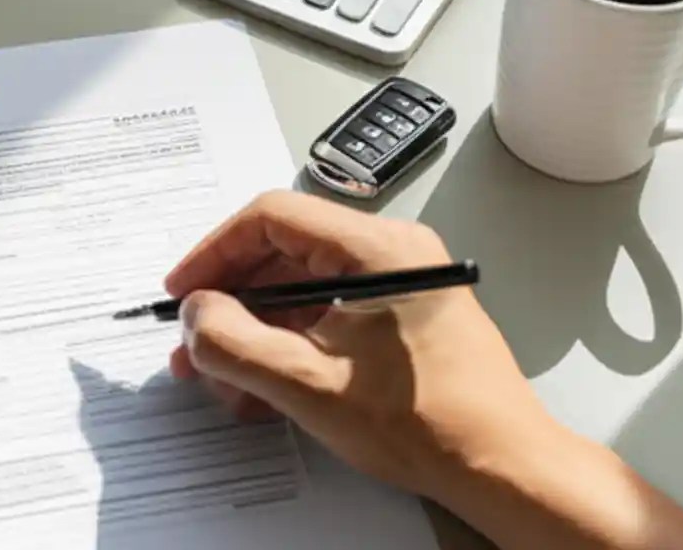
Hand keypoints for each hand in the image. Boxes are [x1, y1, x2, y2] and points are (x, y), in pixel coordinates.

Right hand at [165, 191, 682, 549]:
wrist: (499, 464)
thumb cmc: (426, 423)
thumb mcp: (306, 384)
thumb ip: (234, 343)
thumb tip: (194, 315)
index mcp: (376, 249)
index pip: (272, 217)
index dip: (214, 252)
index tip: (182, 290)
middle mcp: (392, 252)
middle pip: (284, 251)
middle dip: (231, 300)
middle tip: (195, 339)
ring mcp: (400, 282)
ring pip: (303, 286)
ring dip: (256, 327)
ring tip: (223, 374)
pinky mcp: (402, 313)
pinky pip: (328, 310)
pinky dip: (291, 340)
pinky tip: (263, 383)